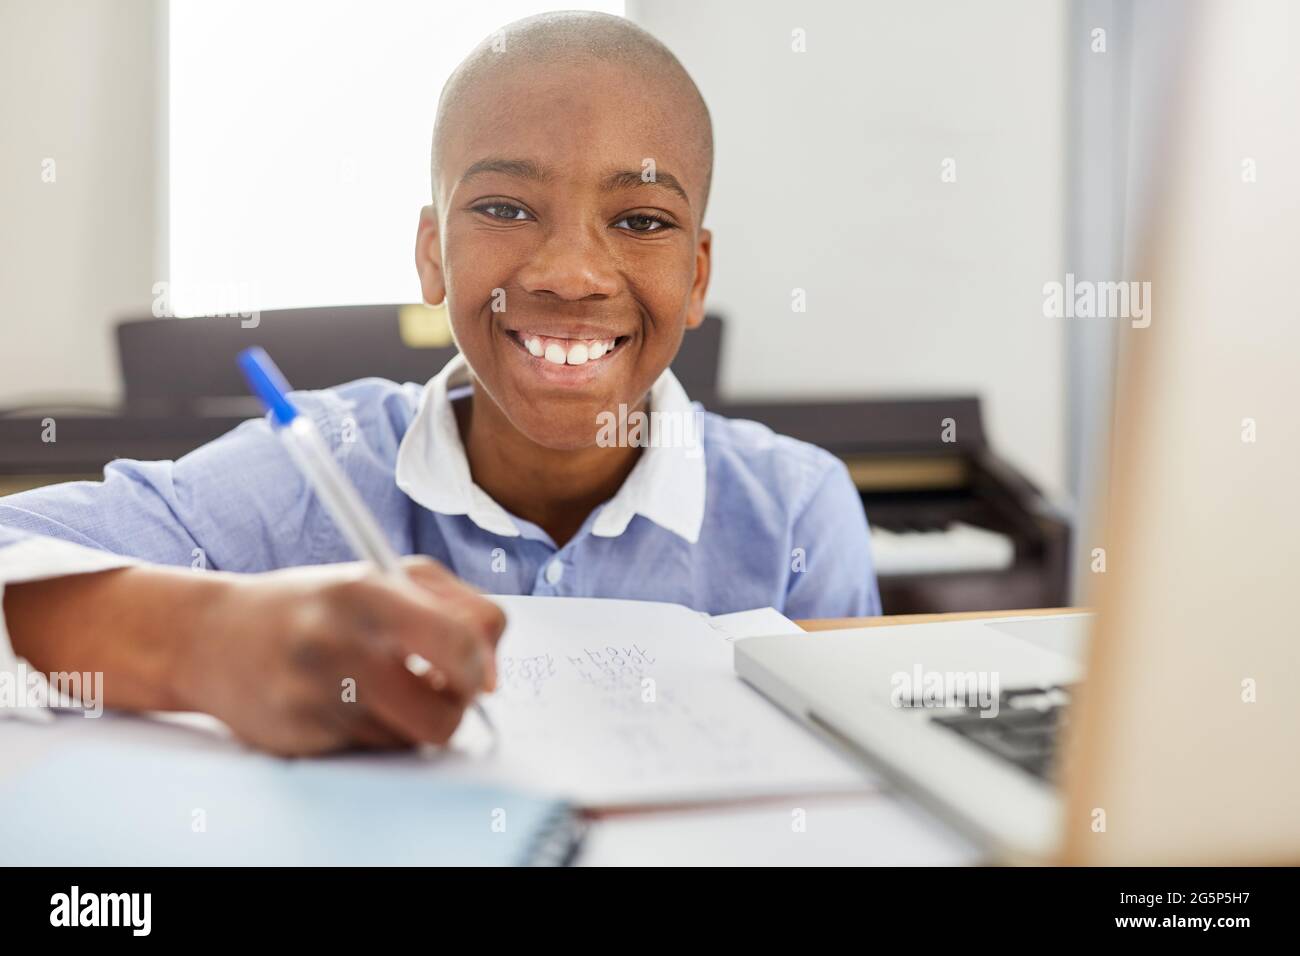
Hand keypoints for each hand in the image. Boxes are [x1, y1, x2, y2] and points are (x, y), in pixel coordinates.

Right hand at [179, 556, 504, 755]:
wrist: (212, 637)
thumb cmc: (315, 605)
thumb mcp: (384, 576)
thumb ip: (455, 605)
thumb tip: (491, 674)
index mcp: (368, 592)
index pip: (459, 639)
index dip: (482, 664)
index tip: (479, 672)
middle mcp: (339, 643)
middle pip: (445, 712)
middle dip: (455, 707)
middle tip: (439, 688)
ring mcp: (315, 695)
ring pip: (410, 738)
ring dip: (409, 719)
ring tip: (378, 687)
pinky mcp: (299, 737)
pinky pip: (370, 752)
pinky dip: (370, 733)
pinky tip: (339, 702)